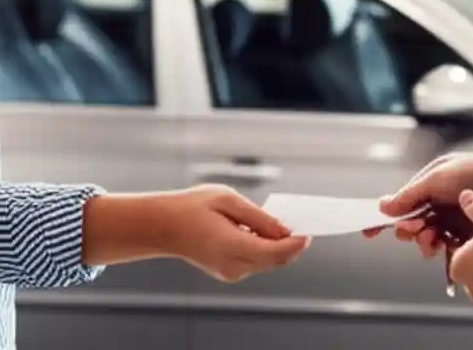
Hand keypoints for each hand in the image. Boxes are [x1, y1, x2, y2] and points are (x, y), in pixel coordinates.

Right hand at [161, 184, 311, 282]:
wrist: (163, 226)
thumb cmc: (193, 207)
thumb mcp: (228, 200)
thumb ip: (259, 217)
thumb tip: (285, 230)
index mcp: (233, 246)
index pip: (277, 252)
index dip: (297, 243)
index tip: (308, 230)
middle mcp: (233, 266)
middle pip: (277, 260)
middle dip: (290, 243)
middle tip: (296, 222)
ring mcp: (230, 273)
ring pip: (268, 262)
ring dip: (275, 245)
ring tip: (269, 222)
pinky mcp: (228, 273)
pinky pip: (256, 262)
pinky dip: (263, 248)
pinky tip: (254, 231)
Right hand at [363, 152, 472, 257]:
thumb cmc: (472, 173)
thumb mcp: (435, 178)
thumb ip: (409, 195)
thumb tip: (383, 206)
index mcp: (429, 185)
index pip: (402, 203)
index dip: (386, 218)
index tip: (370, 232)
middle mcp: (439, 202)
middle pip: (412, 224)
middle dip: (408, 230)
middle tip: (413, 231)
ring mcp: (452, 219)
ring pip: (427, 237)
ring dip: (423, 240)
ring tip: (429, 239)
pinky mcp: (465, 233)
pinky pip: (445, 246)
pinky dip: (438, 248)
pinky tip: (440, 246)